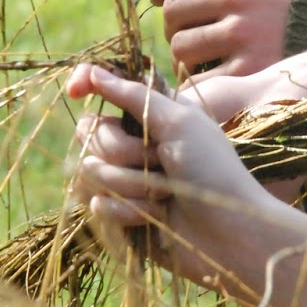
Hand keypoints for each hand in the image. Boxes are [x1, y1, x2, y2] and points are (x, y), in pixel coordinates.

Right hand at [67, 63, 306, 306]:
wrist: (230, 235)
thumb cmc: (214, 171)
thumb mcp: (180, 122)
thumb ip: (135, 96)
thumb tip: (94, 72)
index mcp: (152, 114)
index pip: (106, 89)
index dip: (87, 83)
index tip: (76, 88)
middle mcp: (135, 143)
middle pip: (90, 132)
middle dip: (123, 150)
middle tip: (159, 160)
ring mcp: (126, 181)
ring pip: (91, 171)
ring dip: (131, 184)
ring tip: (165, 195)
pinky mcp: (121, 216)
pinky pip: (98, 205)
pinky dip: (130, 212)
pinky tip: (156, 219)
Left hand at [151, 0, 306, 76]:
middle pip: (173, 8)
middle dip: (173, 24)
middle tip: (187, 33)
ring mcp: (245, 32)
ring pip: (180, 45)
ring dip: (184, 55)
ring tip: (203, 57)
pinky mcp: (252, 69)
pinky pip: (199, 81)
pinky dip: (198, 84)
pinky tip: (212, 80)